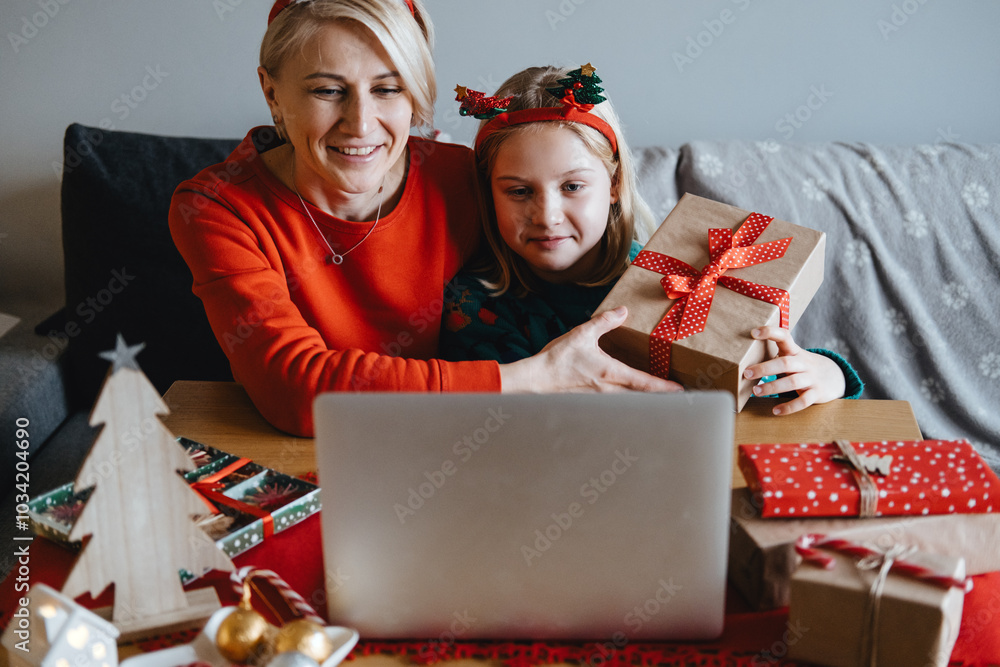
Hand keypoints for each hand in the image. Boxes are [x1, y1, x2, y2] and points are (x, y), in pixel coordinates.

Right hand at [499, 306, 683, 393]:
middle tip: (675, 399)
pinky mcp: (590, 405)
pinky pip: (614, 408)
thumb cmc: (556, 359)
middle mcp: (608, 391)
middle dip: (659, 400)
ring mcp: (599, 401)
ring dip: (643, 403)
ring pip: (629, 405)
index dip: (664, 387)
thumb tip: (622, 311)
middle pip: (641, 399)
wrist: (534, 381)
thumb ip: (604, 322)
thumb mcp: (581, 334)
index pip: (644, 383)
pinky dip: (626, 407)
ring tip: (656, 401)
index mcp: (610, 373)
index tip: (680, 390)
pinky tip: (628, 404)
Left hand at [743, 326, 845, 414]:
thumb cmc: (802, 367)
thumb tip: (743, 359)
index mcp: (795, 351)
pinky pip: (803, 401)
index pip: (784, 336)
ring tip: (756, 392)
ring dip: (772, 387)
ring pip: (792, 382)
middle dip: (765, 368)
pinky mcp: (817, 393)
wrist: (834, 377)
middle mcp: (803, 363)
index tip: (754, 332)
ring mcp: (811, 378)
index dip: (770, 332)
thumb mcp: (792, 357)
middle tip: (746, 373)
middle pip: (785, 363)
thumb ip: (774, 356)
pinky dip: (789, 407)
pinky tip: (776, 411)